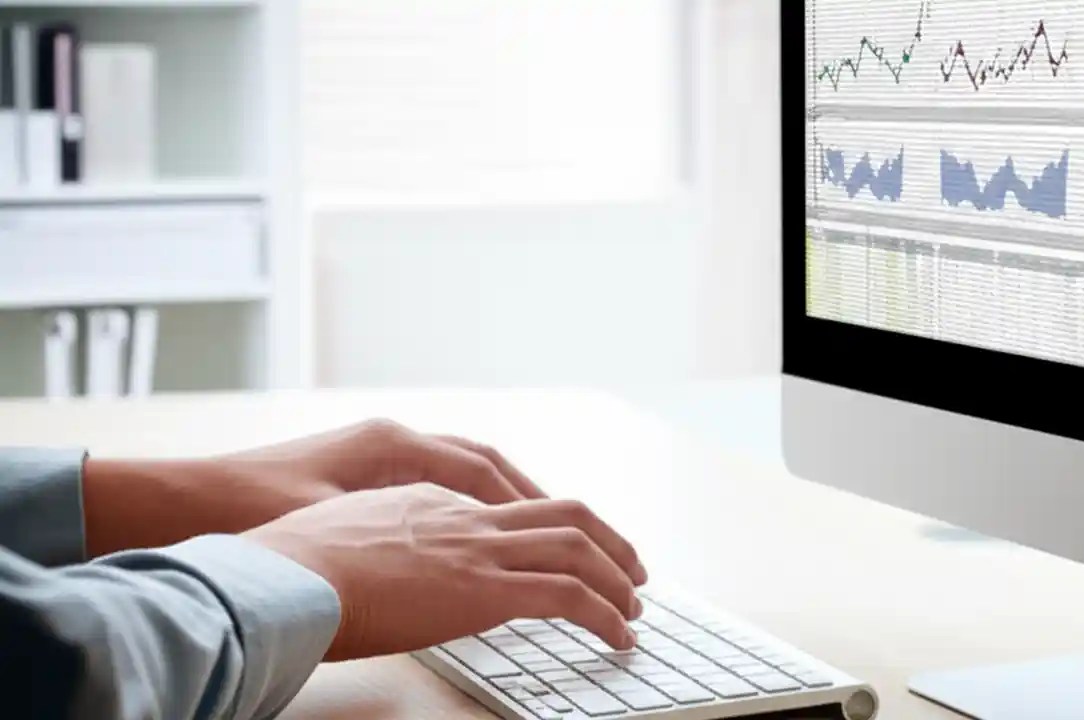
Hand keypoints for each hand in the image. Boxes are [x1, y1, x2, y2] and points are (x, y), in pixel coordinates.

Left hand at [83, 419, 550, 556]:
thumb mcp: (329, 523)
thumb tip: (456, 559)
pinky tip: (485, 531)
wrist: (178, 501)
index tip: (573, 536)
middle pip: (485, 462)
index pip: (480, 470)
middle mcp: (391, 440)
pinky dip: (472, 502)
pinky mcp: (362, 472)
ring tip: (550, 531)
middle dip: (538, 497)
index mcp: (389, 444)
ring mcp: (377, 453)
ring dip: (509, 498)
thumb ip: (399, 535)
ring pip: (465, 469)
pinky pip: (437, 482)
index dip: (531, 503)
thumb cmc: (247, 511)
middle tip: (587, 532)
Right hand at [245, 484, 645, 660]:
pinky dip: (605, 614)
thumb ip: (368, 549)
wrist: (283, 574)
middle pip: (562, 513)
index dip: (543, 534)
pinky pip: (569, 596)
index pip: (504, 511)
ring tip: (633, 607)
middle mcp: (464, 517)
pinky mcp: (486, 591)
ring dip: (616, 576)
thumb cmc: (289, 567)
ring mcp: (478, 550)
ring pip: (578, 546)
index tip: (559, 555)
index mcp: (427, 503)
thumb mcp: (335, 539)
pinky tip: (618, 636)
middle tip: (630, 567)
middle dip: (606, 538)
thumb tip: (369, 573)